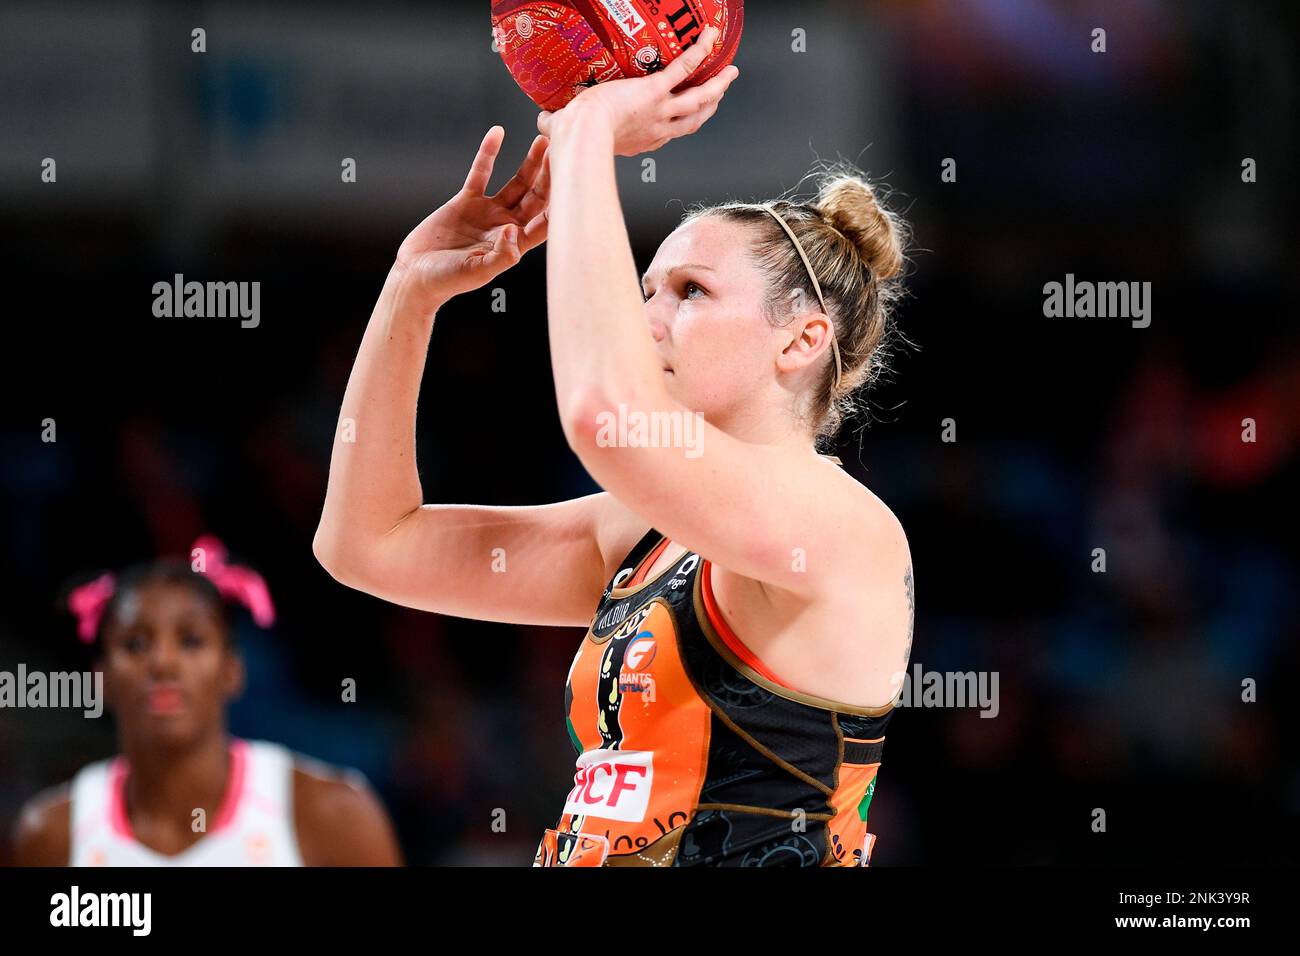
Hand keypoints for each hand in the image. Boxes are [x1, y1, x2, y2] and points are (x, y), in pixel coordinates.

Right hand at [393, 126, 549, 307]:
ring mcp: (489, 212)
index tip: (571, 181)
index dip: (559, 203)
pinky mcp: (467, 201)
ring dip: (530, 163)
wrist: (416, 275)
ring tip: (542, 140)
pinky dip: (488, 153)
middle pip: (536, 197)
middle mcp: (507, 226)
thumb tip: (513, 230)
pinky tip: (497, 132)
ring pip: (516, 183)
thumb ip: (499, 256)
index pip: (545, 222)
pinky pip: (481, 172)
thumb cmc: (447, 281)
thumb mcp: (476, 272)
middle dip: (549, 176)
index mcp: (515, 245)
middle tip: (561, 151)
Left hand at [536, 25, 738, 156]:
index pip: (664, 134)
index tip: (678, 118)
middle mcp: (655, 129)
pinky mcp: (656, 91)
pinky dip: (700, 51)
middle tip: (719, 95)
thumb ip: (554, 125)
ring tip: (730, 72)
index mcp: (638, 140)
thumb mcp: (564, 130)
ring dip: (717, 86)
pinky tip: (710, 36)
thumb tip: (542, 119)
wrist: (584, 133)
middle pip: (692, 120)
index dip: (675, 127)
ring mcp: (660, 111)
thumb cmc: (574, 138)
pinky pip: (685, 68)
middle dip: (709, 108)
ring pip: (699, 100)